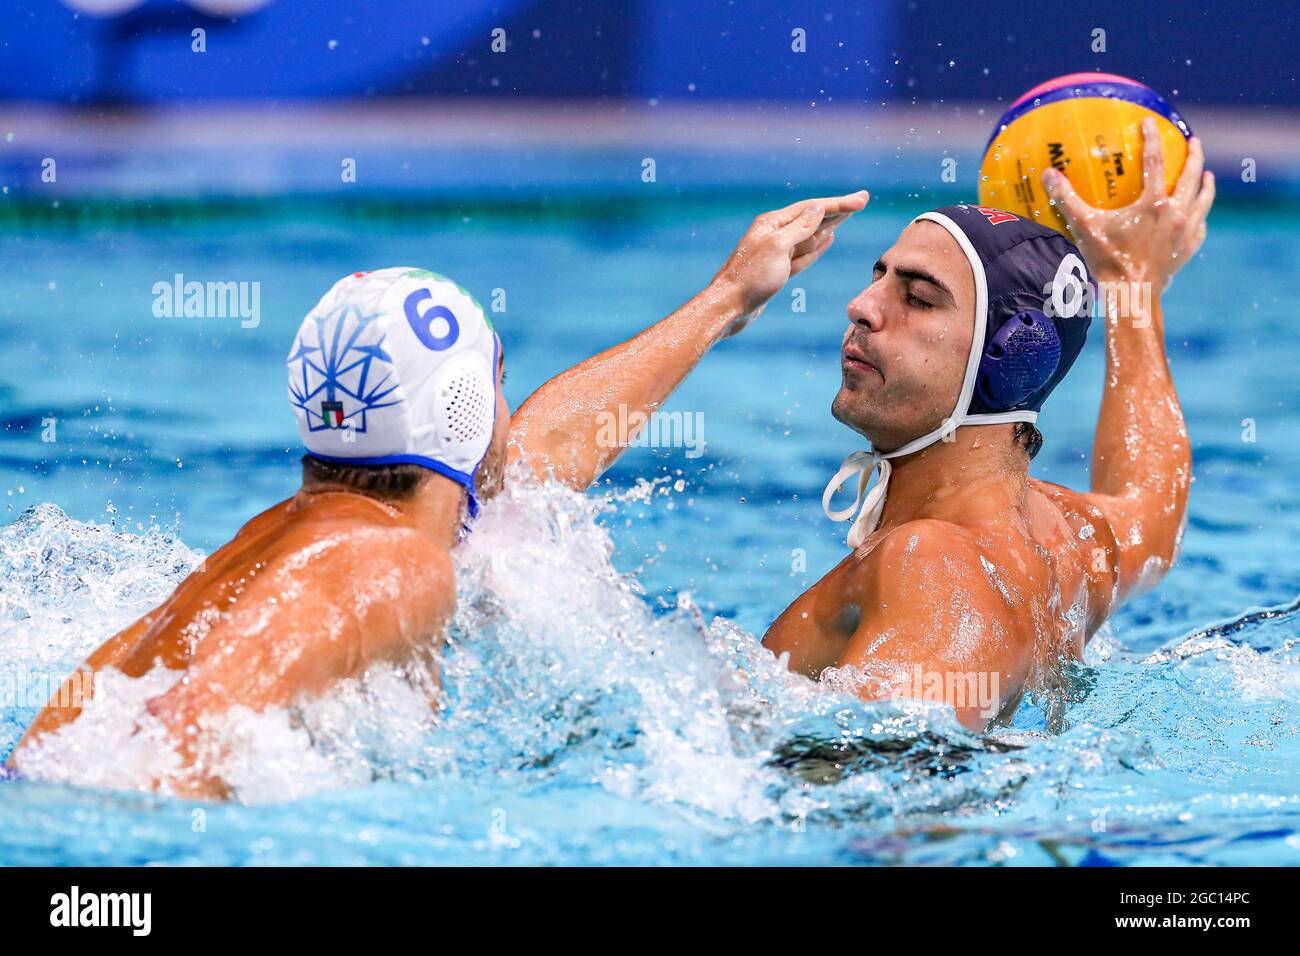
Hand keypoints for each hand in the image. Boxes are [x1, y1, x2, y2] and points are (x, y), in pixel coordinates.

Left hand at [711, 190, 868, 335]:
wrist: (728, 307)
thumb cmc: (750, 278)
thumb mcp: (778, 248)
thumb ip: (800, 228)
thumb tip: (818, 208)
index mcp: (773, 223)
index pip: (812, 208)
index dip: (839, 203)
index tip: (863, 199)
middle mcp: (774, 233)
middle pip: (812, 218)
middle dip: (838, 209)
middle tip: (862, 200)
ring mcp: (776, 253)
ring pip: (809, 235)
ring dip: (830, 224)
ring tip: (849, 214)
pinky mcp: (778, 271)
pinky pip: (803, 253)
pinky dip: (818, 245)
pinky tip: (829, 238)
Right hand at [1043, 118, 1213, 290]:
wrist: (1134, 294)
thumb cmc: (1108, 261)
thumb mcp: (1085, 228)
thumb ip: (1067, 199)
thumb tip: (1047, 174)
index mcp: (1153, 203)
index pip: (1155, 161)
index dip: (1152, 139)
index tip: (1151, 123)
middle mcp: (1176, 212)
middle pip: (1192, 176)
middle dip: (1194, 156)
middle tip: (1194, 142)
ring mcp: (1186, 231)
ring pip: (1203, 200)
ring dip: (1206, 184)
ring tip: (1208, 175)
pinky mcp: (1188, 249)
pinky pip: (1201, 227)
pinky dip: (1201, 217)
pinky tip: (1199, 215)